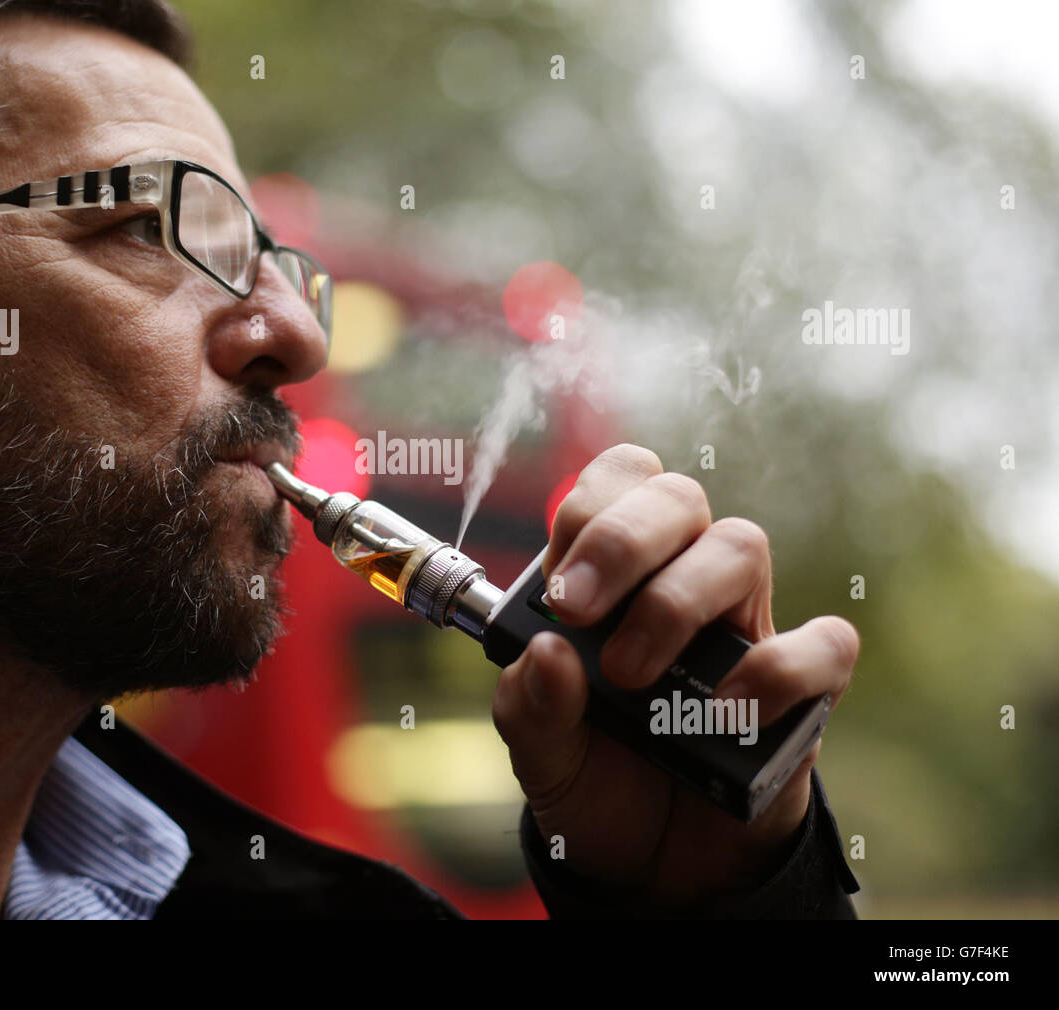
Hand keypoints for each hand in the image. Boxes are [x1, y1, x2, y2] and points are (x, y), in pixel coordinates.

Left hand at [491, 444, 857, 906]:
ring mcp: (744, 629)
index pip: (620, 481)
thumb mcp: (540, 751)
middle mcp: (682, 584)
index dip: (590, 507)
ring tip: (631, 677)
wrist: (650, 868)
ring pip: (741, 547)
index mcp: (614, 578)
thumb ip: (531, 705)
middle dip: (622, 540)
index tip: (558, 588)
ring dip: (676, 602)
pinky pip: (825, 643)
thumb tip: (549, 652)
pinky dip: (776, 669)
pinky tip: (723, 712)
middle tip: (578, 611)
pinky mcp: (801, 689)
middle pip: (678, 496)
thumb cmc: (596, 783)